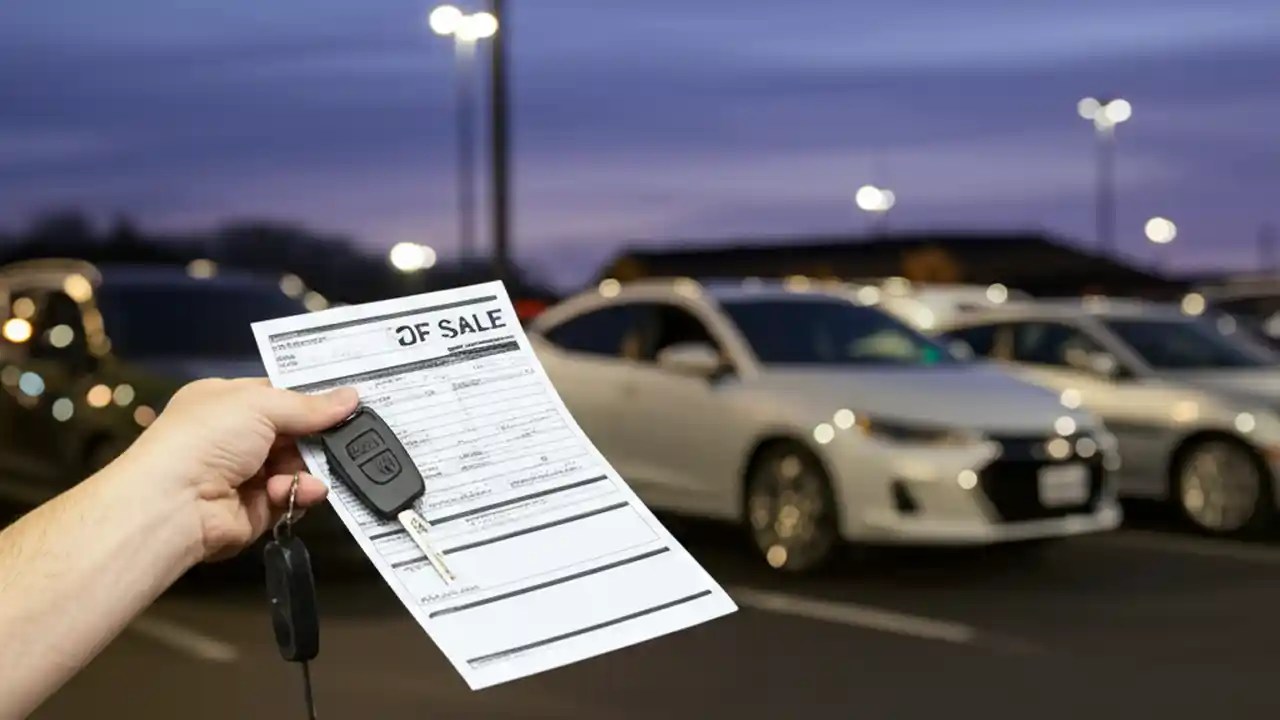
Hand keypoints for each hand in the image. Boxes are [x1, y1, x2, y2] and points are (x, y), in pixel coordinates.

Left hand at [119, 378, 358, 562]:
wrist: (174, 503)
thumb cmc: (209, 437)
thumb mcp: (261, 405)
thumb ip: (310, 406)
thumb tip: (353, 396)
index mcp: (226, 402)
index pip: (277, 395)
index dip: (312, 397)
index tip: (350, 399)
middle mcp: (235, 437)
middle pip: (294, 432)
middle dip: (320, 436)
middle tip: (352, 434)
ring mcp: (246, 474)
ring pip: (299, 465)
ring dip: (311, 467)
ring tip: (318, 469)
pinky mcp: (257, 508)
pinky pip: (293, 495)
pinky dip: (301, 492)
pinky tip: (302, 490)